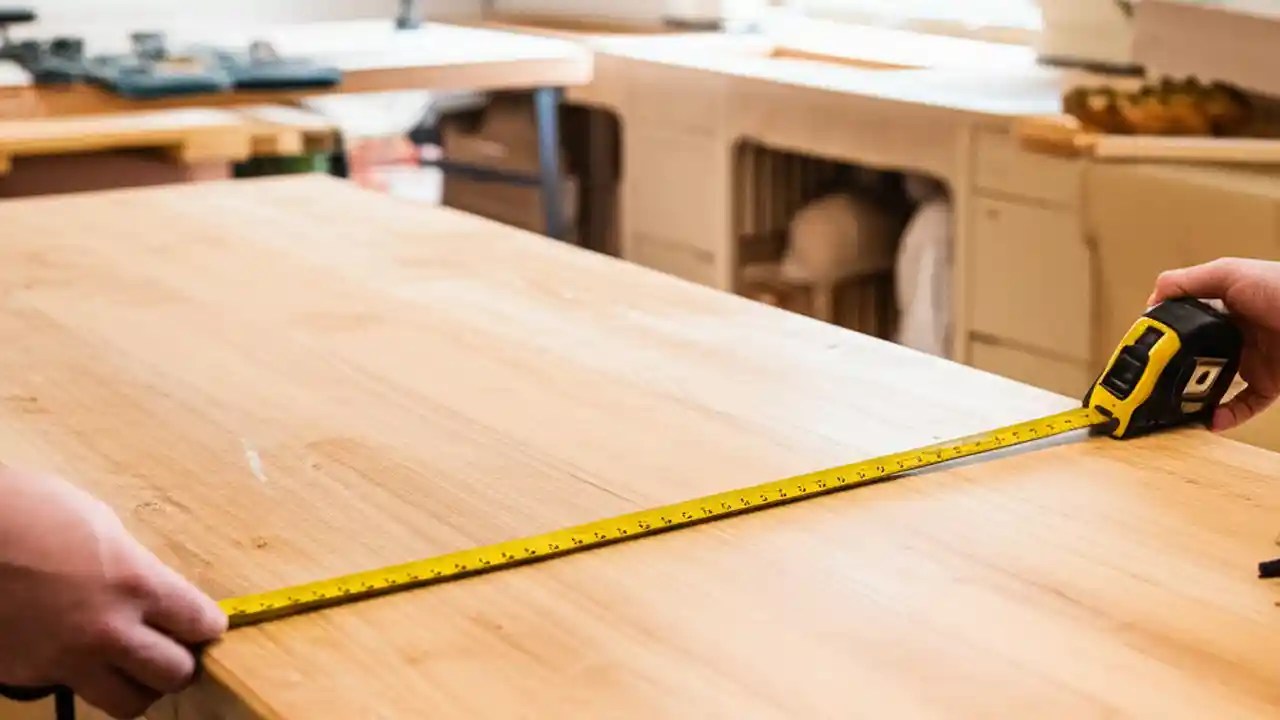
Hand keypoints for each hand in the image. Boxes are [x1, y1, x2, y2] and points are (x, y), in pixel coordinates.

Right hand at [0, 468, 226, 718]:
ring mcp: (65, 661)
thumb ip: (134, 567)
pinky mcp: (28, 677)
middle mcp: (107, 631)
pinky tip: (74, 653)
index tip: (201, 623)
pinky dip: (83, 680)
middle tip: (170, 647)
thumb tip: (152, 591)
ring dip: (137, 685)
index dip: (206, 625)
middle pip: (175, 675)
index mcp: (137, 584)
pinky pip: (74, 691)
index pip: (202, 625)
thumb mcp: (100, 525)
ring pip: (128, 703)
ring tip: (129, 664)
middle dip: (180, 662)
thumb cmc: (28, 511)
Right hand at [1148, 257, 1279, 430]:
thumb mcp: (1230, 273)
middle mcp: (1239, 333)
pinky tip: (1210, 420)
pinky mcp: (1272, 383)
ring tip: (1176, 402)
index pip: (1186, 320)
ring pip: (1217, 382)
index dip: (1166, 334)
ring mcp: (1255, 359)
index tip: (1146, 349)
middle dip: (1176, 368)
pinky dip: (1228, 415)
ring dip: (1197, 395)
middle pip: (1197, 354)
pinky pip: (1245, 404)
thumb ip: (1187, 282)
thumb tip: (1150, 301)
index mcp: (1227, 305)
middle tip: (1155, 380)